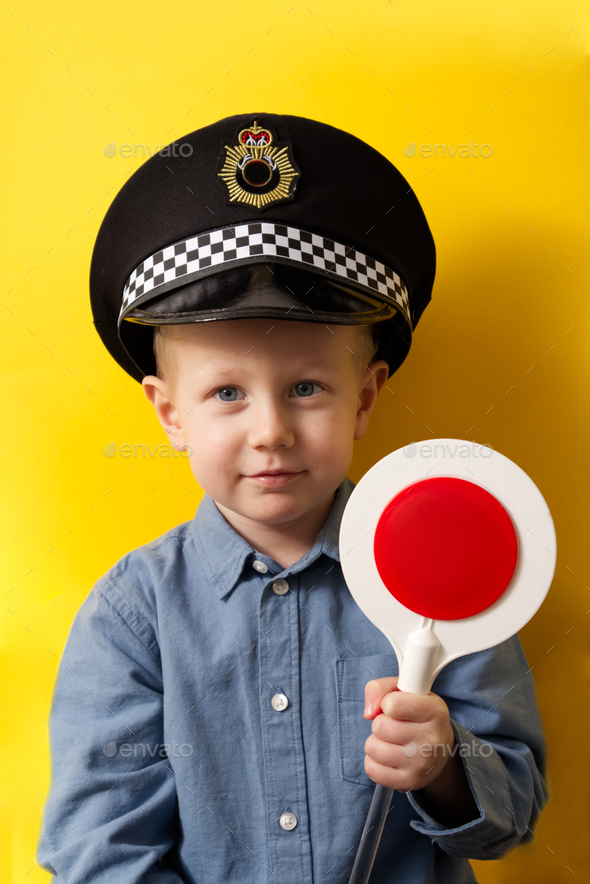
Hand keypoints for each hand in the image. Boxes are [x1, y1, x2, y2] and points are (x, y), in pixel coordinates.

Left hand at [363, 676, 455, 792]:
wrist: (440, 749)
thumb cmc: (417, 713)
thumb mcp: (405, 691)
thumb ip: (380, 688)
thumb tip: (368, 712)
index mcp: (435, 711)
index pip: (393, 704)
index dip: (386, 702)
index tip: (392, 705)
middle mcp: (432, 740)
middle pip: (379, 726)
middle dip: (380, 722)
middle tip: (394, 724)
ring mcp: (422, 765)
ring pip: (373, 747)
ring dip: (376, 741)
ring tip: (391, 740)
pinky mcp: (410, 783)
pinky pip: (372, 770)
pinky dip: (373, 761)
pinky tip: (387, 757)